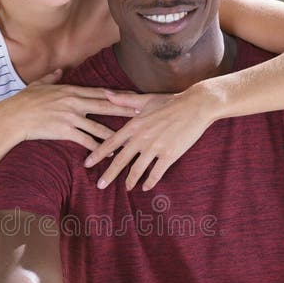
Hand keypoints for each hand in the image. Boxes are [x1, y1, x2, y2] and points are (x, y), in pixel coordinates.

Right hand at [0, 70, 143, 153]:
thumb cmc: (23, 101)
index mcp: (71, 90)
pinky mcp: (65, 131)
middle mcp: (74, 102)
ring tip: (130, 138)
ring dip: (115, 133)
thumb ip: (52, 78)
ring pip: (99, 126)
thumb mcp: (39, 85)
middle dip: (125, 110)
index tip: (133, 97)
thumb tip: (60, 71)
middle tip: (142, 114)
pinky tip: (108, 153)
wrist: (12, 117)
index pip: (100, 92)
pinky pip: (86, 141)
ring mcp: (71, 117)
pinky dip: (99, 148)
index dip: (118, 95)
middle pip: (106, 106)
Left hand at [83, 82, 215, 189]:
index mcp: (134, 125)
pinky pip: (156, 172)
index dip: (97, 154)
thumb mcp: (146, 100)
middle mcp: (142, 137)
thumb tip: (105, 93)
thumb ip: (124, 100)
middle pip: (120, 160)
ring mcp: (156, 147)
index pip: (111, 142)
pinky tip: (146, 187)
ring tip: (126, 188)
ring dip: (130, 180)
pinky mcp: (170, 154)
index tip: (87, 164)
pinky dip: (150, 181)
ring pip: (137, 169)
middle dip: (109, 174)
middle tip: (100, 185)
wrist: (196, 106)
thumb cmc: (171, 101)